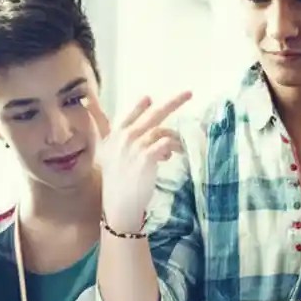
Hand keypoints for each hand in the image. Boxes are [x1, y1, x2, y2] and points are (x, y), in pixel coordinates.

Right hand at [95, 92, 191, 231]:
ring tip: (177, 148)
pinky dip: (173, 147)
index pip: (129, 115)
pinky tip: (174, 155)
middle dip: (173, 102)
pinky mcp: (146, 157)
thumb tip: (143, 134)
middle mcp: (124, 138)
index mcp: (114, 137)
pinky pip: (167, 144)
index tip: (148, 98)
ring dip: (174, 138)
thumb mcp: (111, 159)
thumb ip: (119, 142)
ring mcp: (135, 146)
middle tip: (188, 93)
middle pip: (152, 114)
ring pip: (163, 131)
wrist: (118, 206)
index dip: (139, 106)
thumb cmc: (118, 185)